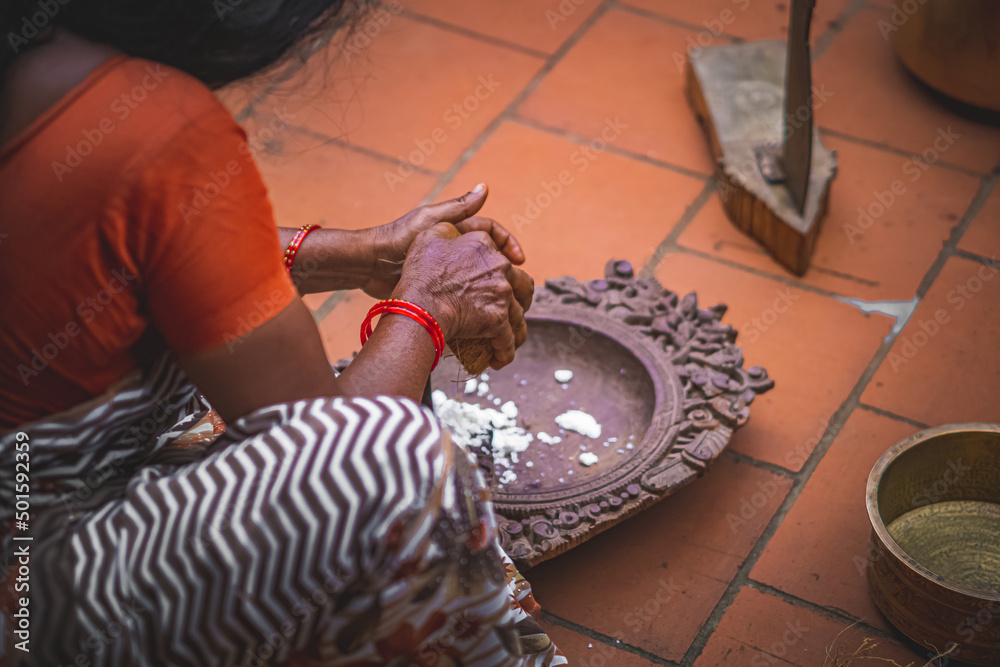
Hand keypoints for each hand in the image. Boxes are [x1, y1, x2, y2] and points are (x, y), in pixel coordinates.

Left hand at [362, 184, 525, 298]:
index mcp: (456, 229)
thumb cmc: (397, 239)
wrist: (370, 265)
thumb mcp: (429, 221)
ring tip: (506, 299)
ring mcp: (448, 268)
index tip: (519, 260)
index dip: (508, 244)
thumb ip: (458, 207)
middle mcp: (455, 247)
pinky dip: (476, 300)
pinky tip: (484, 310)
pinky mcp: (439, 286)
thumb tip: (485, 187)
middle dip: (506, 268)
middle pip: (489, 256)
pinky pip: (464, 293)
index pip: (492, 232)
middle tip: (518, 283)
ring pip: (479, 276)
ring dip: (493, 286)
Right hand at [393, 222, 532, 369]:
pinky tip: (498, 360)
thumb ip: (449, 228)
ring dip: (515, 330)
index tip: (503, 278)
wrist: (419, 305)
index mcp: (483, 245)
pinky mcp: (498, 320)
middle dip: (523, 299)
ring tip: (506, 340)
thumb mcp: (429, 235)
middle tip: (513, 309)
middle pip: (523, 285)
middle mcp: (499, 267)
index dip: (504, 268)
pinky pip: (508, 340)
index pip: (503, 254)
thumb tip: (460, 231)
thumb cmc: (420, 273)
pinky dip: (505, 352)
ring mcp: (501, 294)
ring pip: (518, 315)